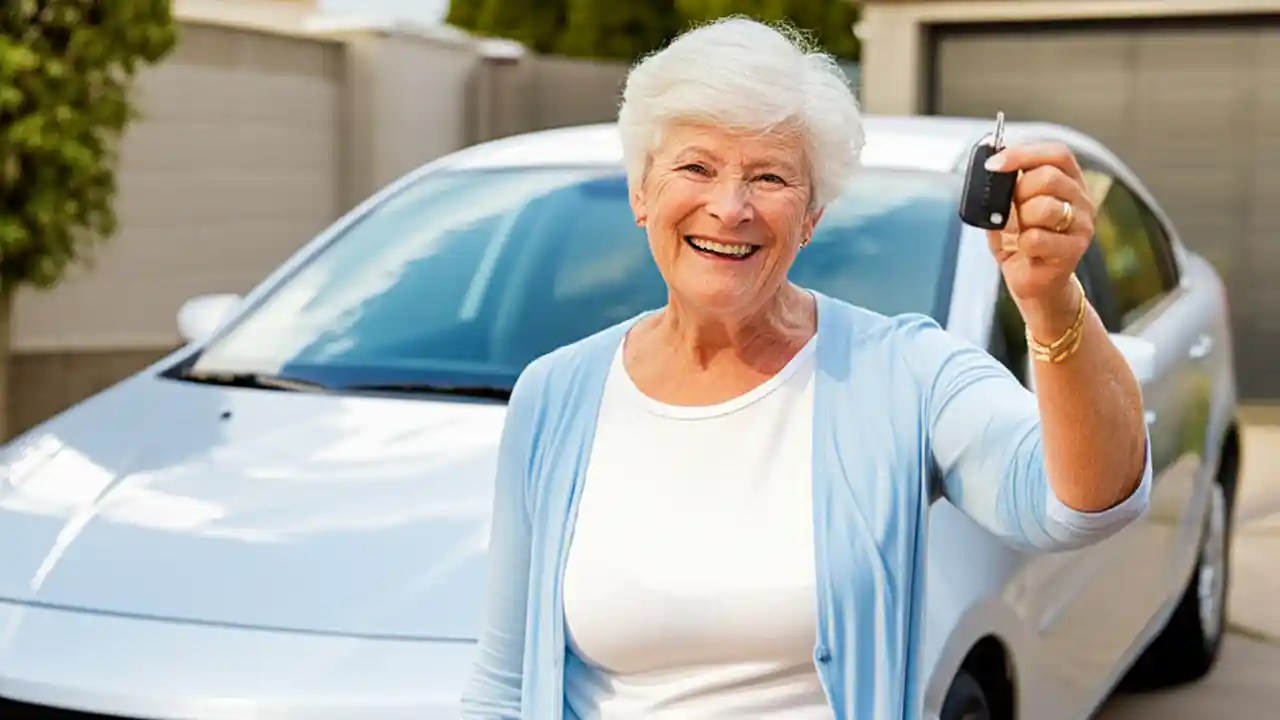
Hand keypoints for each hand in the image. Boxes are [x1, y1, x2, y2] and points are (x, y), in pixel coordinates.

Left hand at [984, 142, 1095, 331]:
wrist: (1033, 283)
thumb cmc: (1019, 243)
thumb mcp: (1007, 209)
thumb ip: (1004, 189)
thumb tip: (994, 169)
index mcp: (1068, 182)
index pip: (1057, 153)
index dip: (1025, 153)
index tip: (994, 164)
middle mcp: (1081, 200)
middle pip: (1048, 177)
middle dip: (1018, 192)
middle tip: (1011, 212)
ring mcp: (1082, 225)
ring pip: (1044, 207)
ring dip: (1020, 220)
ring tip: (1020, 233)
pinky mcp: (1074, 250)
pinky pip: (1036, 238)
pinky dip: (1020, 245)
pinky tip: (1025, 251)